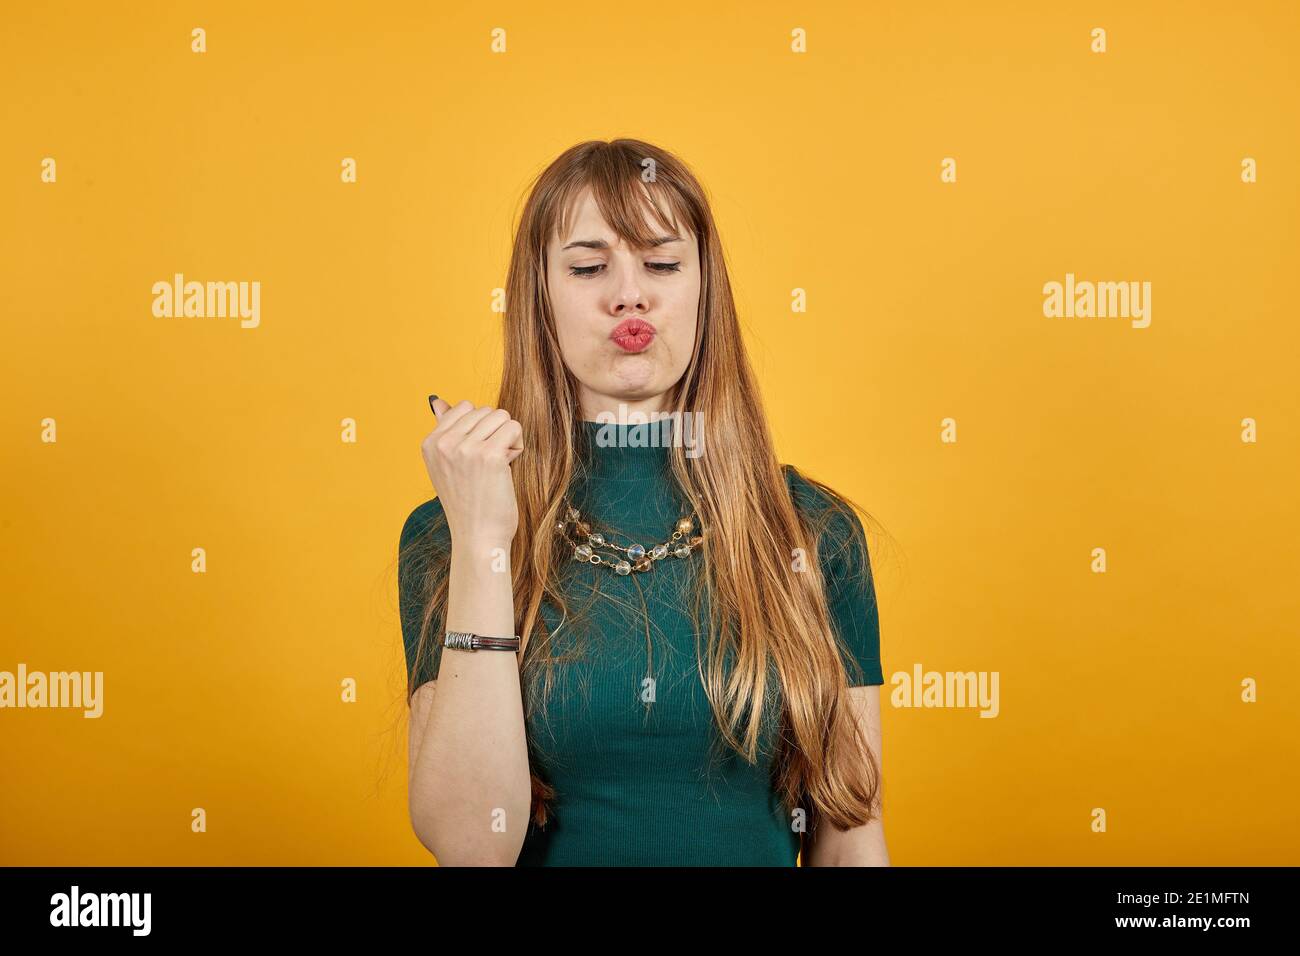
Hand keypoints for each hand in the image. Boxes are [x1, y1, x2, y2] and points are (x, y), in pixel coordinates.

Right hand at [421, 398, 523, 545]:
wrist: (478, 537)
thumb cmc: (468, 503)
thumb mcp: (446, 465)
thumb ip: (444, 430)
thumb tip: (437, 401)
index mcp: (430, 443)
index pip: (464, 407)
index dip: (479, 429)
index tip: (475, 457)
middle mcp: (444, 443)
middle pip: (485, 410)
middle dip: (494, 434)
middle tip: (488, 466)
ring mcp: (465, 448)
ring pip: (502, 416)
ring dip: (507, 439)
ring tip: (497, 467)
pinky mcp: (490, 455)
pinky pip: (514, 428)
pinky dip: (517, 446)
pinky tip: (508, 467)